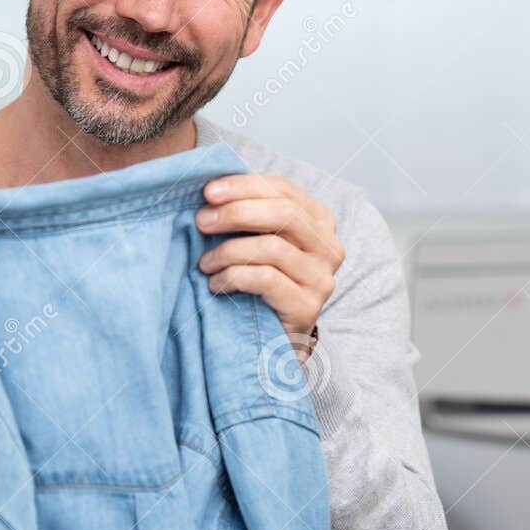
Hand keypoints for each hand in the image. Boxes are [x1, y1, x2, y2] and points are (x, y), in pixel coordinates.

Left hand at [195, 173, 343, 362]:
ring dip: (228, 251)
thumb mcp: (259, 244)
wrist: (276, 343)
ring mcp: (321, 278)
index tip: (208, 191)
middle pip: (283, 214)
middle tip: (202, 221)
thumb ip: (249, 216)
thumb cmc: (261, 287)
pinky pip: (266, 279)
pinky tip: (215, 284)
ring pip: (272, 248)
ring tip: (205, 262)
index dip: (244, 186)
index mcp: (319, 222)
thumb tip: (210, 192)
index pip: (284, 190)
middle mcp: (328, 247)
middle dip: (235, 212)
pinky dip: (233, 277)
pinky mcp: (307, 307)